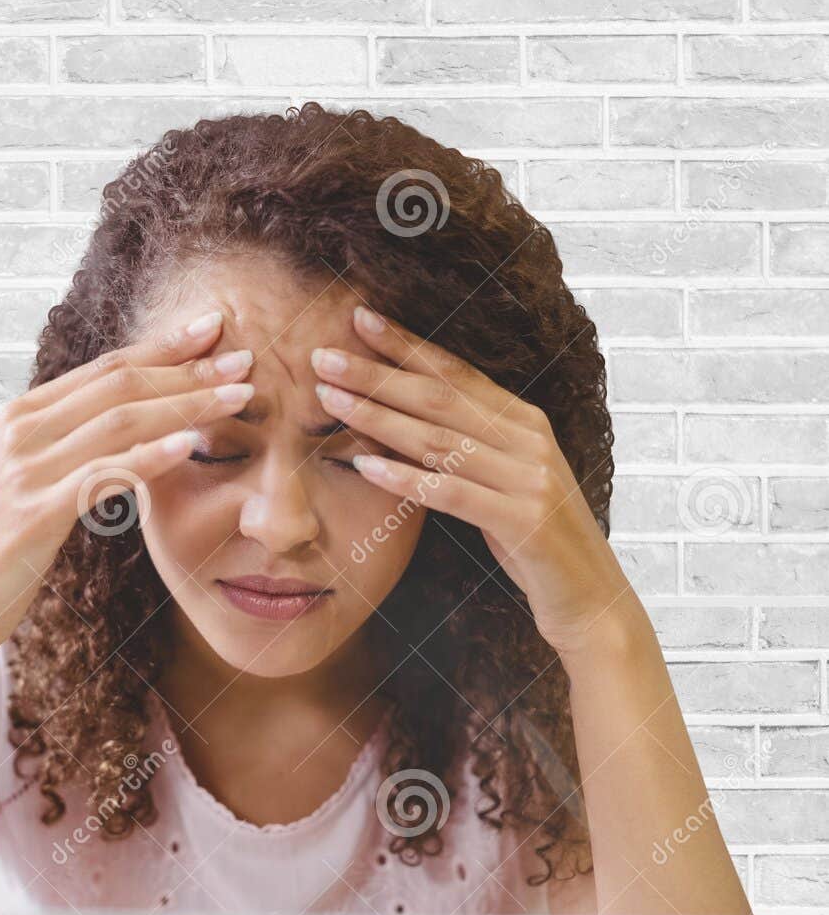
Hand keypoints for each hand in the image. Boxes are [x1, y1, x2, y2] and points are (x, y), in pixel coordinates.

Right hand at [0, 310, 254, 665]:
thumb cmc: (4, 544)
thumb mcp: (36, 478)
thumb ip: (74, 443)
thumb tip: (134, 419)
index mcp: (24, 414)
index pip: (107, 366)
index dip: (165, 346)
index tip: (215, 329)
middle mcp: (21, 430)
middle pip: (119, 384)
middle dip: (187, 369)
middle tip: (244, 360)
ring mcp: (24, 470)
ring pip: (118, 421)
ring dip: (185, 405)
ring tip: (237, 396)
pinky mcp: (33, 514)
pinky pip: (101, 475)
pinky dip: (148, 456)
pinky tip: (188, 446)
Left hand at [310, 305, 636, 664]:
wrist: (591, 597)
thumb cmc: (534, 538)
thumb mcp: (504, 478)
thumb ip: (468, 444)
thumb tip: (401, 412)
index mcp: (524, 420)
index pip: (455, 371)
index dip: (405, 344)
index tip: (357, 317)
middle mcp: (529, 439)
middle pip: (439, 397)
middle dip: (377, 374)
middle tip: (323, 356)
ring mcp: (529, 478)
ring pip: (439, 440)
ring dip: (379, 417)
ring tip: (330, 400)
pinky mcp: (524, 521)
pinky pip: (451, 493)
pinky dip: (405, 477)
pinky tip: (365, 464)